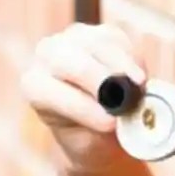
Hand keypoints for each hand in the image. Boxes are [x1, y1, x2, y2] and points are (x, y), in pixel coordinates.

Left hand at [20, 22, 145, 171]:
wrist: (100, 125)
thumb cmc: (92, 138)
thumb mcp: (92, 145)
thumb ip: (103, 128)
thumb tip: (122, 115)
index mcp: (35, 87)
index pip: (52, 94)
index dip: (83, 108)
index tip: (110, 124)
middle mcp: (47, 56)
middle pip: (73, 63)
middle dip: (102, 80)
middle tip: (127, 98)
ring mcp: (72, 38)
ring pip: (99, 45)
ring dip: (123, 68)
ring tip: (139, 90)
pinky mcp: (99, 31)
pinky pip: (118, 39)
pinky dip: (132, 57)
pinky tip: (138, 78)